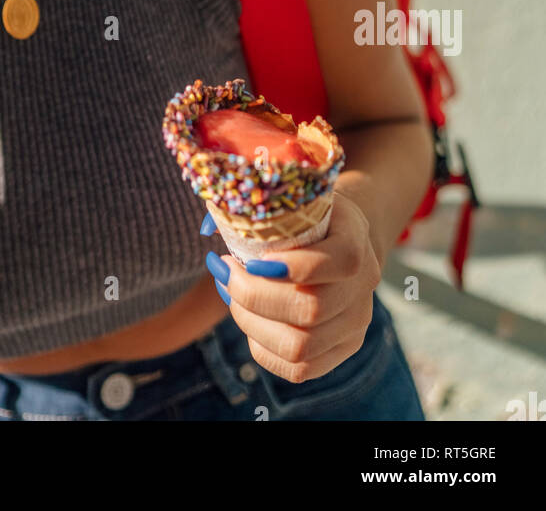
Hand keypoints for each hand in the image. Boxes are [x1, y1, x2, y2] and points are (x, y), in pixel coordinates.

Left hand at [203, 191, 380, 383]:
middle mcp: (362, 289)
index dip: (290, 266)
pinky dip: (261, 347)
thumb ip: (253, 210)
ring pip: (299, 347)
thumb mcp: (292, 199)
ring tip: (231, 295)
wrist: (344, 238)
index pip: (334, 262)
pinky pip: (298, 369)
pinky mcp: (341, 351)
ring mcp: (355, 326)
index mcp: (355, 243)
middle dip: (253, 295)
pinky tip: (247, 317)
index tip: (249, 258)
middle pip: (309, 309)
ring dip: (251, 323)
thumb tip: (207, 230)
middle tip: (225, 271)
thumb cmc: (307, 215)